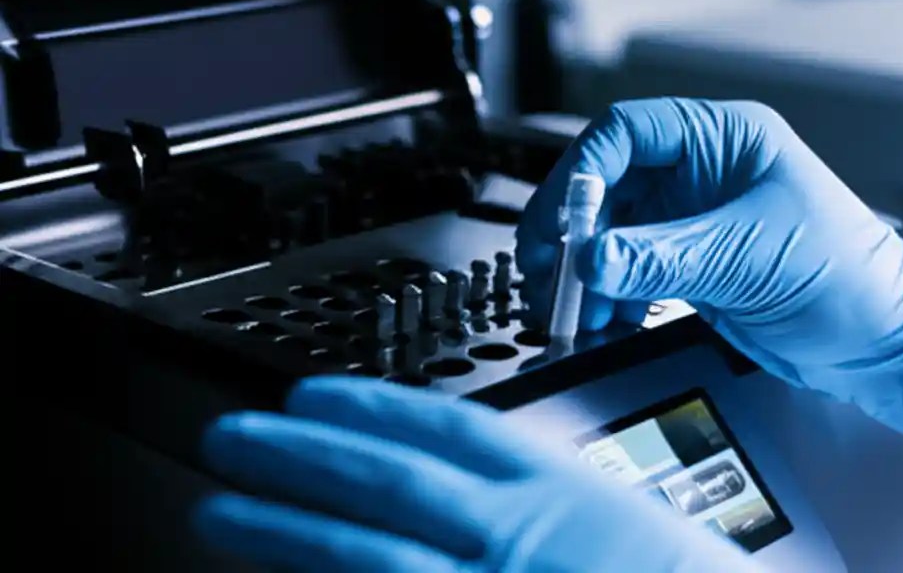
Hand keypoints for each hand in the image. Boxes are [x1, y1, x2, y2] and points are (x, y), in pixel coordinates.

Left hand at [194, 376, 761, 571]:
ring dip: (286, 530)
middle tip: (230, 436)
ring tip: (219, 509)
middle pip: (388, 485)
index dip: (374, 406)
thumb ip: (565, 509)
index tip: (317, 393)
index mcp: (561, 493)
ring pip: (368, 557)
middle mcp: (515, 539)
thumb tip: (504, 497)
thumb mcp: (635, 529)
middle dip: (301, 456)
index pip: (451, 431)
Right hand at [516, 98, 902, 440]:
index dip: (585, 175)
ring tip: (572, 311)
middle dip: (574, 231)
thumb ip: (660, 257)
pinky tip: (605, 322)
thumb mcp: (746, 258)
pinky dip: (611, 297)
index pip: (625, 134)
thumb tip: (590, 259)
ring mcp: (696, 220)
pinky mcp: (695, 266)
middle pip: (608, 185)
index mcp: (724, 139)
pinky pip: (632, 272)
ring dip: (587, 272)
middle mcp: (704, 172)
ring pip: (614, 233)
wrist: (889, 343)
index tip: (569, 225)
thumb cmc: (850, 277)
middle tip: (549, 272)